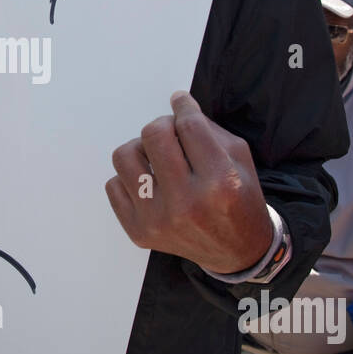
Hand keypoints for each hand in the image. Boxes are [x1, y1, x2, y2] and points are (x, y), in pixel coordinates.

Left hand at [105, 91, 273, 272]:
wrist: (236, 251)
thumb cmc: (239, 199)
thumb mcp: (239, 159)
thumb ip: (208, 128)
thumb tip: (176, 104)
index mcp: (220, 181)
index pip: (188, 126)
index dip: (182, 106)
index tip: (180, 102)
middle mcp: (187, 202)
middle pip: (153, 135)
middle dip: (162, 125)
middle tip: (171, 133)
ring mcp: (158, 220)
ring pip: (124, 156)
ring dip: (140, 149)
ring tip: (157, 158)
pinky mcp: (139, 232)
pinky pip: (113, 185)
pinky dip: (130, 178)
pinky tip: (149, 182)